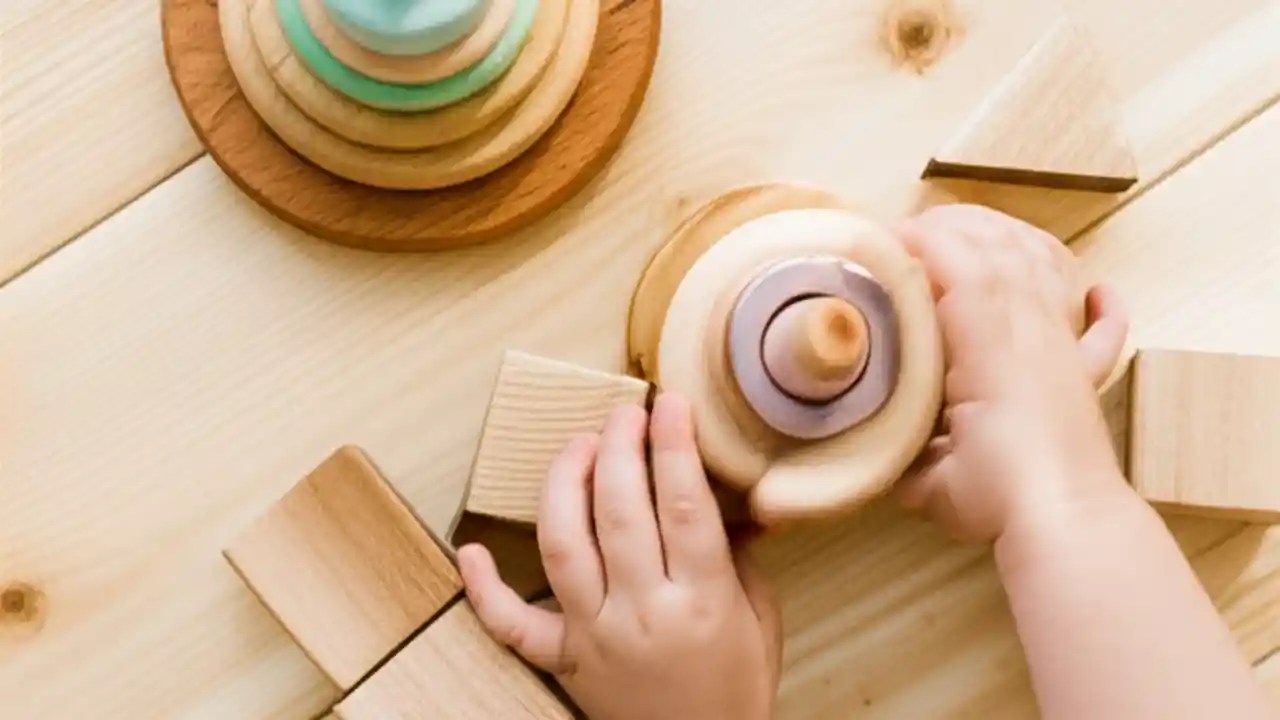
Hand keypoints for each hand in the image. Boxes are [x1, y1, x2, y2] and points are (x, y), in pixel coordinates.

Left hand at [458, 393, 782, 719]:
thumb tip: (738, 495)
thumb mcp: (762, 620)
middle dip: (620, 448)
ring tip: (579, 446)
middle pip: (621, 513)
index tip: (670, 404)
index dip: (676, 447)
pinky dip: (483, 588)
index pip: (686, 508)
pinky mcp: (563, 659)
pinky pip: (510, 625)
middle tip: (624, 414)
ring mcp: (596, 636)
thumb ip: (744, 556)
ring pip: (564, 546)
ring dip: (565, 485)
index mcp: (703, 602)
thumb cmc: (736, 687)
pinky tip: (470, 548)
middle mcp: (644, 613)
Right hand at [893, 205, 1131, 542]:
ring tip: (972, 234)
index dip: (916, 239)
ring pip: (1045, 266)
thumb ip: (890, 450)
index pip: (956, 261)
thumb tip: (860, 440)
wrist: (1067, 522)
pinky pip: (1101, 324)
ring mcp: (1065, 347)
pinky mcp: (1087, 376)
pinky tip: (1096, 289)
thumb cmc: (995, 498)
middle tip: (908, 235)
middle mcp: (1033, 330)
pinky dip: (1097, 301)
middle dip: (951, 227)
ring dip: (1008, 239)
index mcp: (989, 342)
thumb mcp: (922, 475)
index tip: (877, 242)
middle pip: (999, 246)